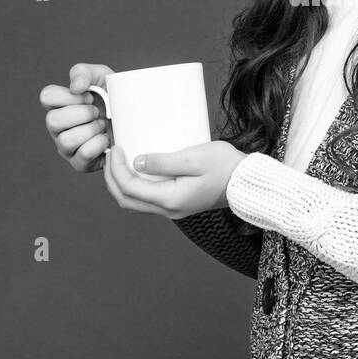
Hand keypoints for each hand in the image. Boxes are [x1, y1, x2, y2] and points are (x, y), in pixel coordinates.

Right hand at [40, 63, 113, 171]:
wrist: (135, 122)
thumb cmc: (115, 99)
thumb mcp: (102, 77)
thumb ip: (84, 73)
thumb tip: (75, 87)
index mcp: (60, 105)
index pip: (47, 96)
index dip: (69, 95)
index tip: (88, 96)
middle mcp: (58, 127)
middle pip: (53, 121)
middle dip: (81, 114)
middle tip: (97, 112)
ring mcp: (66, 147)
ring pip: (65, 140)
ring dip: (90, 130)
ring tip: (102, 126)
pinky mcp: (79, 163)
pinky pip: (82, 155)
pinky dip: (98, 144)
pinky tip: (106, 139)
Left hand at [103, 140, 249, 219]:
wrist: (246, 182)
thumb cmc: (225, 166)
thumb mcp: (194, 158)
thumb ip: (164, 161)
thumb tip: (137, 161)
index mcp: (170, 199)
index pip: (130, 188)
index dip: (116, 169)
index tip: (116, 148)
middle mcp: (169, 210)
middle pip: (126, 200)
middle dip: (112, 178)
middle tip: (111, 155)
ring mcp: (173, 210)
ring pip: (134, 203)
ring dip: (120, 185)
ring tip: (119, 162)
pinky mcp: (177, 204)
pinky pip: (146, 201)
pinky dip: (134, 187)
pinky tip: (136, 171)